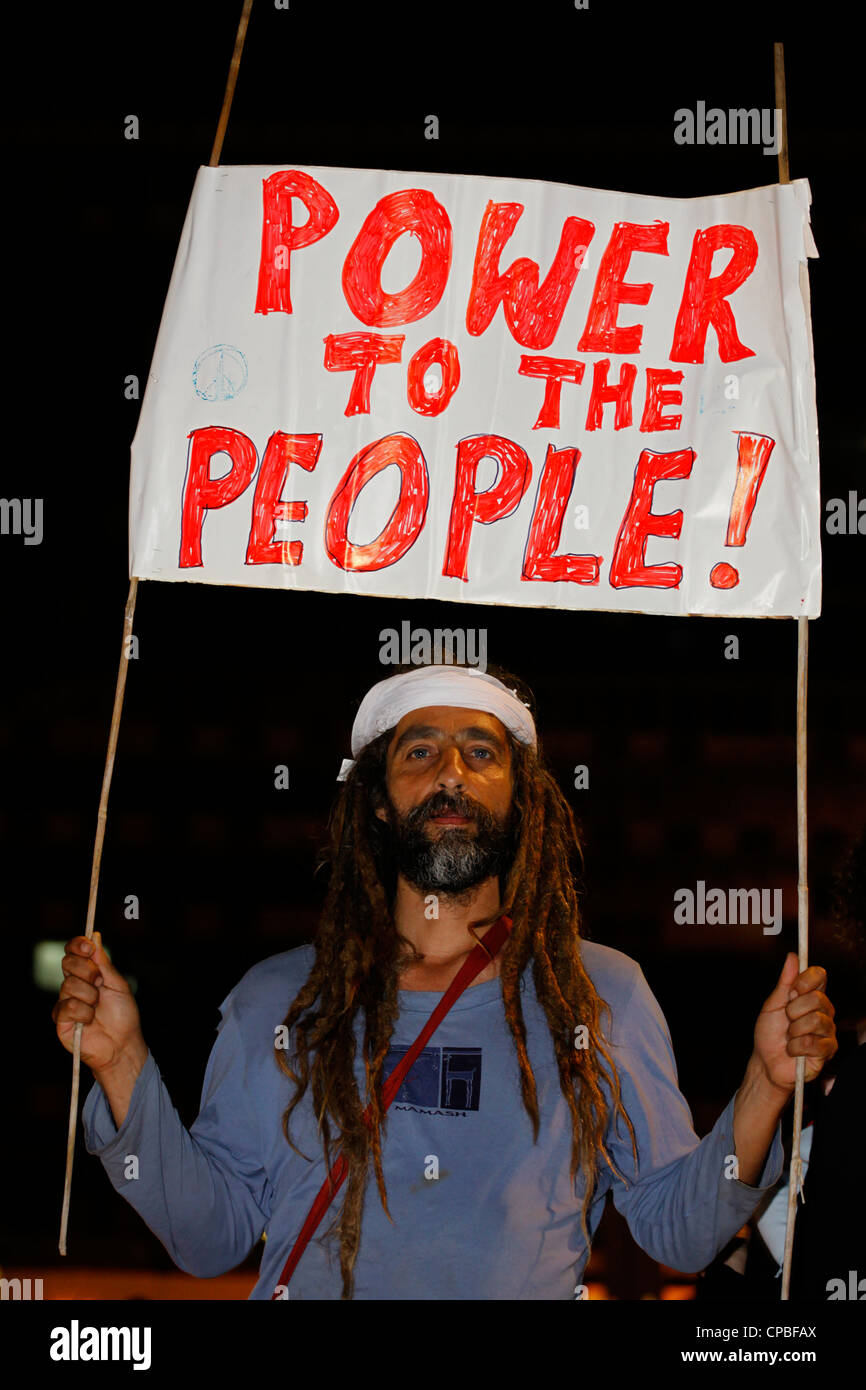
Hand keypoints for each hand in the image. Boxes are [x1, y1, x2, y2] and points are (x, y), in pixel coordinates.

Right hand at [52, 933, 145, 1075]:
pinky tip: (89, 1021)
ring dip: (90, 996)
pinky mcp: (61, 1020)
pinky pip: (67, 1006)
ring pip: (69, 985)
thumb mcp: (118, 984)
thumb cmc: (123, 1015)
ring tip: (97, 1008)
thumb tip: (95, 936)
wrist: (123, 1043)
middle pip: (68, 963)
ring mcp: (66, 1002)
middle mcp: (74, 985)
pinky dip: (83, 1013)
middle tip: (100, 984)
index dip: (77, 945)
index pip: (73, 952)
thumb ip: (104, 962)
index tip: (88, 946)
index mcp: (87, 974)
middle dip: (88, 971)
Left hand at [752, 953, 836, 1093]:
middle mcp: (823, 1011)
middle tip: (787, 1020)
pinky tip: (794, 1050)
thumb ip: (784, 982)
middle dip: (793, 1010)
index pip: (819, 975)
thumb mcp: (772, 1004)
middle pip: (817, 998)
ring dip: (794, 1031)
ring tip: (789, 1037)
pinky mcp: (827, 1051)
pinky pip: (813, 1042)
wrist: (766, 1062)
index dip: (804, 981)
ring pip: (815, 1020)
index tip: (791, 992)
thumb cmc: (769, 1033)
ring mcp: (827, 1031)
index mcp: (811, 996)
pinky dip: (796, 1047)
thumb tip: (792, 957)